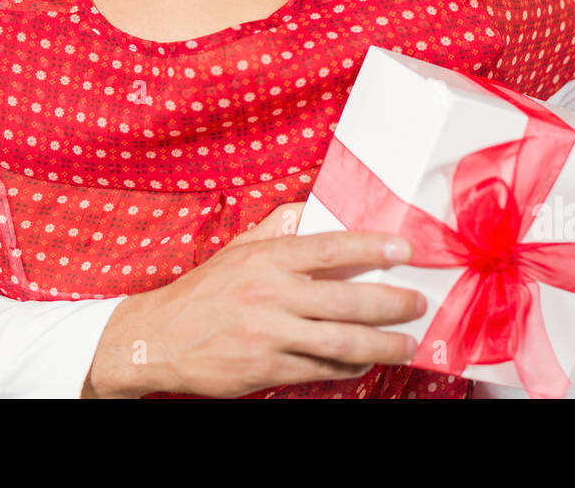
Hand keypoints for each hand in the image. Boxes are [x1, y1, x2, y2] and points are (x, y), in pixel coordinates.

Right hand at [82, 202, 425, 397]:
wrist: (156, 338)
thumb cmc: (203, 292)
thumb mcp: (238, 248)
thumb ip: (279, 226)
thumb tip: (315, 206)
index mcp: (268, 259)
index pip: (331, 248)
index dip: (373, 248)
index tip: (405, 250)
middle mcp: (273, 295)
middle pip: (348, 299)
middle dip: (392, 304)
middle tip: (417, 304)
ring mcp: (271, 335)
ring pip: (342, 341)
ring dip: (383, 343)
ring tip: (407, 342)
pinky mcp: (267, 369)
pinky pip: (322, 368)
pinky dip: (351, 365)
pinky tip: (367, 360)